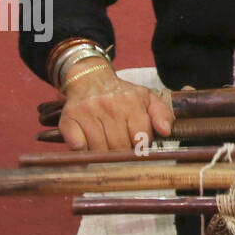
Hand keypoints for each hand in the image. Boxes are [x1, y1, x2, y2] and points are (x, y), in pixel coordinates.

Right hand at [58, 62, 172, 151]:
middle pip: (120, 147)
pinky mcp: (68, 119)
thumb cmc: (122, 95)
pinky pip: (78, 147)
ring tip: (106, 147)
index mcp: (132, 102)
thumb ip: (162, 114)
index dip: (140, 147)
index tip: (136, 146)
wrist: (89, 79)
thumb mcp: (147, 99)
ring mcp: (87, 113)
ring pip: (100, 150)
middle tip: (120, 148)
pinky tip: (89, 146)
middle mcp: (109, 106)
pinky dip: (83, 152)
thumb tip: (165, 132)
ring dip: (104, 156)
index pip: (141, 138)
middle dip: (122, 153)